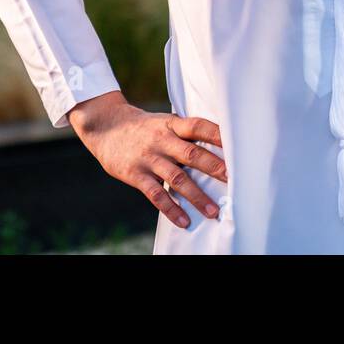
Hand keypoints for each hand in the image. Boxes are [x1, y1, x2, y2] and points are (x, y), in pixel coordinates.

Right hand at [68, 91, 226, 228]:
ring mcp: (149, 158)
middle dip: (214, 168)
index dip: (217, 135)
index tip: (237, 144)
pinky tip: (184, 220)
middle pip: (192, 154)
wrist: (106, 127)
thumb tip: (220, 144)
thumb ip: (186, 133)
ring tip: (213, 211)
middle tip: (234, 180)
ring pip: (177, 178)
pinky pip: (156, 194)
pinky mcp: (136, 175)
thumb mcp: (165, 122)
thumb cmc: (144, 127)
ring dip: (196, 196)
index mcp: (172, 125)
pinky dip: (171, 209)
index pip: (198, 126)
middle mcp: (162, 141)